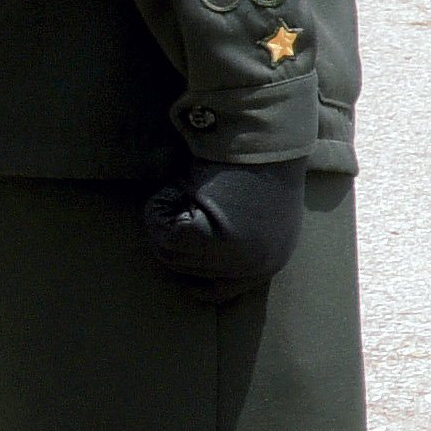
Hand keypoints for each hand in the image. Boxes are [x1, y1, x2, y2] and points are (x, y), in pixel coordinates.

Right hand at [139, 156, 308, 297]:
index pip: (222, 291)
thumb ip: (232, 245)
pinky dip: (161, 207)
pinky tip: (180, 185)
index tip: (182, 279)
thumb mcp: (253, 218)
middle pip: (185, 269)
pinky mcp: (214, 240)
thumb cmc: (256, 168)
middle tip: (185, 198)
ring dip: (166, 218)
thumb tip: (193, 275)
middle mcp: (256, 268)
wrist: (266, 139)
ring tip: (186, 188)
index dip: (196, 281)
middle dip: (174, 236)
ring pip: (169, 251)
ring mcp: (235, 258)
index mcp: (270, 263)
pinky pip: (165, 233)